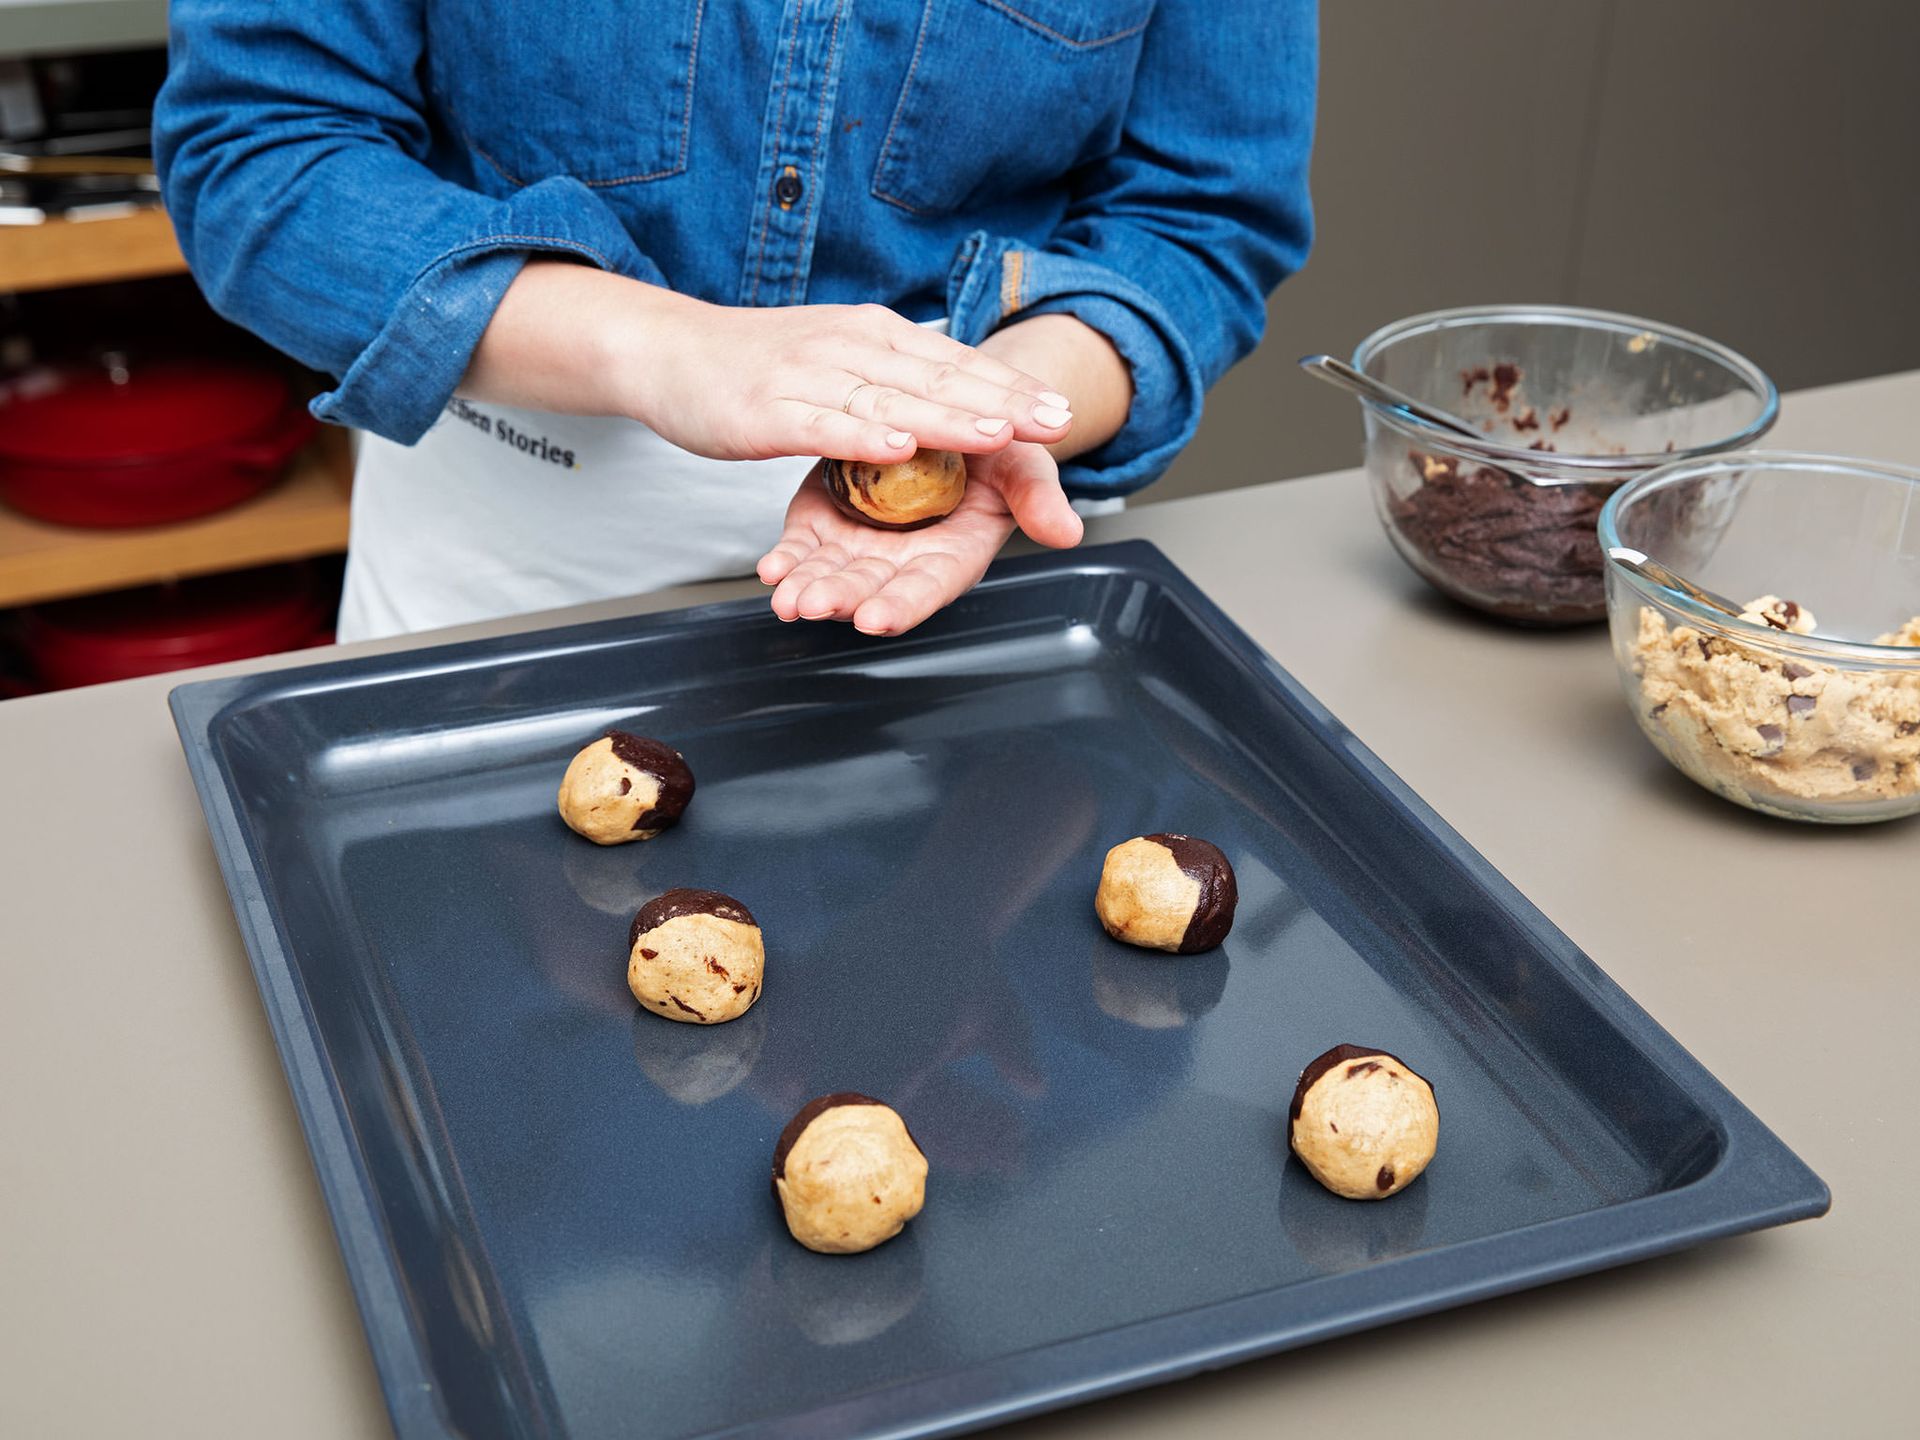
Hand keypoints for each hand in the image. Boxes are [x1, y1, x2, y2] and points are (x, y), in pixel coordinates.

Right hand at [464, 263, 1075, 463]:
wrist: (669, 352)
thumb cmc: (756, 366)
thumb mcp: (839, 360)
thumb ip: (895, 378)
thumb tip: (958, 394)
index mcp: (873, 337)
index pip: (953, 363)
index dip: (1009, 387)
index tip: (1060, 411)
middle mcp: (849, 348)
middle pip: (935, 378)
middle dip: (1001, 401)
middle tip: (1054, 422)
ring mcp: (808, 377)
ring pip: (889, 400)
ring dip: (947, 416)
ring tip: (997, 432)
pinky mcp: (768, 411)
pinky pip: (823, 425)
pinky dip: (862, 436)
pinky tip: (897, 448)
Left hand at [756, 442, 1082, 635]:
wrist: (949, 417)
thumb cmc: (995, 448)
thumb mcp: (1025, 463)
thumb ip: (1038, 499)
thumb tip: (1069, 531)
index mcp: (954, 553)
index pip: (929, 586)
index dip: (904, 603)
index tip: (878, 617)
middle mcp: (905, 558)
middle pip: (872, 588)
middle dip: (841, 600)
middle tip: (811, 605)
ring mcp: (865, 544)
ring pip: (833, 573)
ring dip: (807, 587)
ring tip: (785, 594)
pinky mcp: (831, 520)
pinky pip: (806, 546)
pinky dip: (788, 558)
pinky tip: (772, 567)